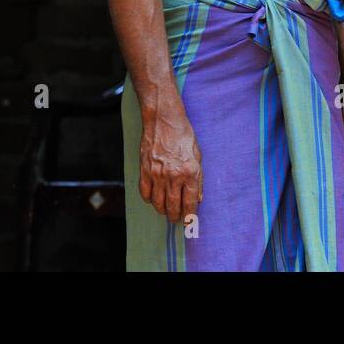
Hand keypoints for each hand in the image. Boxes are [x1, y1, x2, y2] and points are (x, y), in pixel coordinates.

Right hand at [138, 104, 202, 222]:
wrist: (164, 120)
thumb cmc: (183, 136)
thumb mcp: (198, 156)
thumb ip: (199, 180)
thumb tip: (198, 199)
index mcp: (190, 172)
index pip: (189, 203)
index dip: (189, 217)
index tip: (189, 223)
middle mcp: (173, 176)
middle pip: (173, 207)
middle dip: (175, 216)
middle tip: (176, 218)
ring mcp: (157, 174)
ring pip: (158, 203)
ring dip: (162, 210)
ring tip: (166, 210)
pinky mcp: (145, 171)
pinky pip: (145, 193)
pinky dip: (149, 200)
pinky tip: (154, 199)